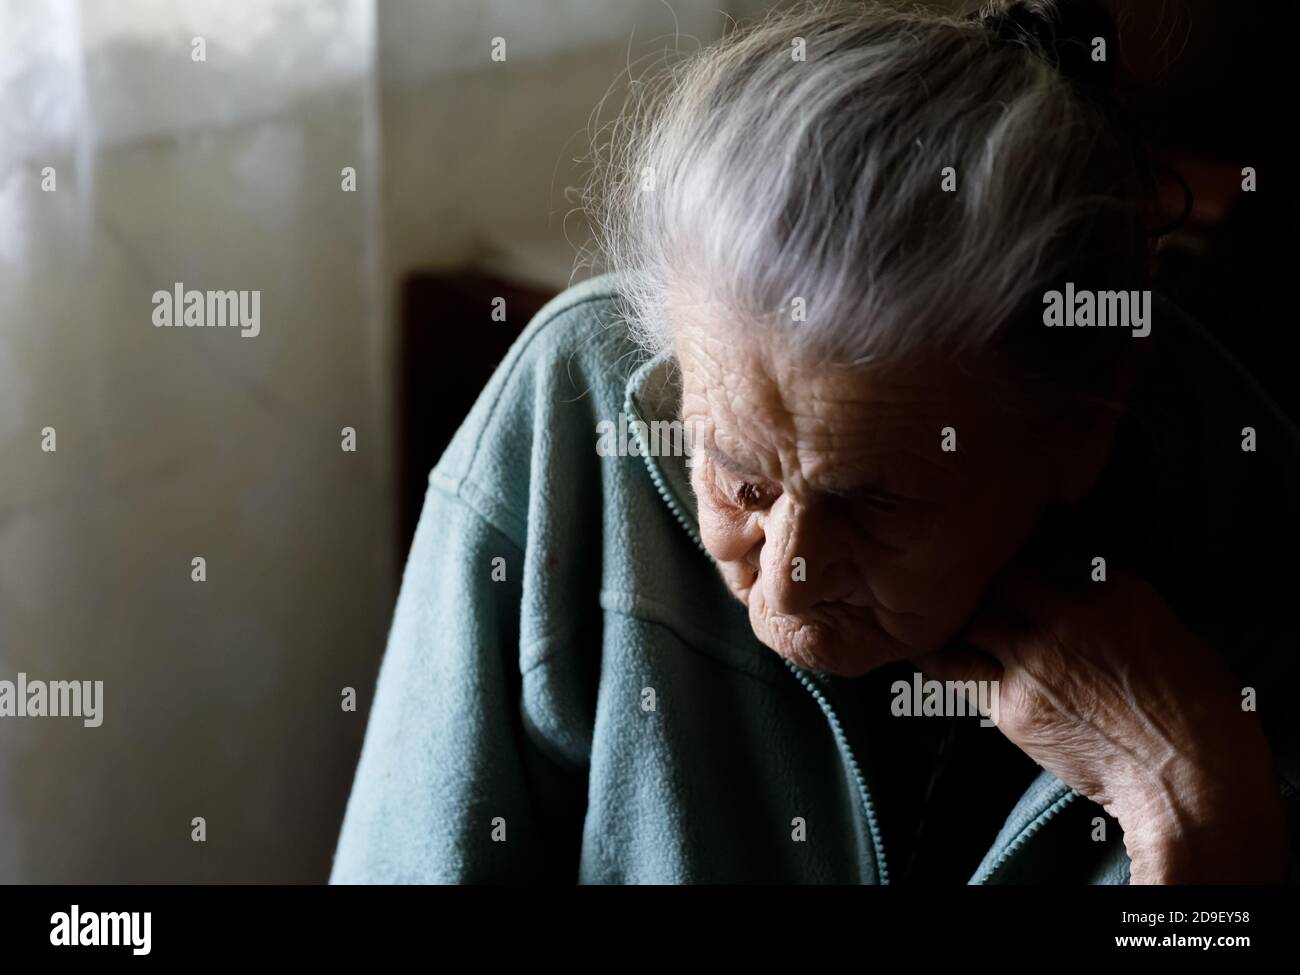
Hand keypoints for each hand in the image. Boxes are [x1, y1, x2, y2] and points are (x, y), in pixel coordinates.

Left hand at [918, 566, 1286, 882]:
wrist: (1183, 775)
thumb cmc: (1193, 708)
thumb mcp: (1165, 628)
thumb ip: (1114, 601)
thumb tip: (1074, 588)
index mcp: (1110, 589)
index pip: (1048, 553)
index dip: (1026, 559)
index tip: (1015, 567)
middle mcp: (1063, 617)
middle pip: (998, 579)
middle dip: (980, 580)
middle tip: (964, 586)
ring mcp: (1032, 660)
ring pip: (969, 620)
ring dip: (954, 617)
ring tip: (937, 616)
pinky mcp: (1011, 705)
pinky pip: (961, 674)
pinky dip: (943, 661)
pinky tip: (930, 654)